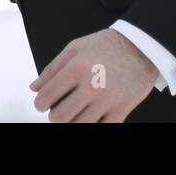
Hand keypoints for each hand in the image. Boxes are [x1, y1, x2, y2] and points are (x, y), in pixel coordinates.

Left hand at [30, 28, 157, 122]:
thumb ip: (52, 68)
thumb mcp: (75, 48)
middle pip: (60, 117)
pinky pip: (103, 128)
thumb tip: (34, 88)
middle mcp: (92, 85)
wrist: (141, 46)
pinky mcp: (122, 109)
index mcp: (77, 68)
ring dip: (71, 122)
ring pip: (79, 126)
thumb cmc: (106, 45)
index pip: (47, 96)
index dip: (40, 104)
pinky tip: (89, 119)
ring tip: (73, 114)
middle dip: (54, 116)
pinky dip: (93, 125)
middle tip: (57, 111)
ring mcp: (108, 100)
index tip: (42, 104)